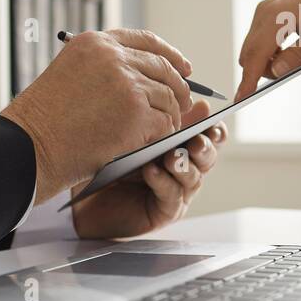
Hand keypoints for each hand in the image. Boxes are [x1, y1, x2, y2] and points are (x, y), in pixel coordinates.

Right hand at [1, 28, 193, 203]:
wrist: (30, 147)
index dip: (170, 54)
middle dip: (177, 87)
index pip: (145, 40)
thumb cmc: (42, 122)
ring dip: (169, 115)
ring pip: (168, 97)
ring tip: (162, 130)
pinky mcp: (137, 112)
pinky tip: (154, 143)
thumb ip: (101, 70)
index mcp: (94, 43)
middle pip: (163, 68)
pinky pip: (165, 122)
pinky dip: (163, 134)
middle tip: (183, 104)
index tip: (184, 67)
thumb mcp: (67, 76)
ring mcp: (127, 83)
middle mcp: (113, 56)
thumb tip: (140, 79)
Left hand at [72, 101, 226, 237]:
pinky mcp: (165, 211)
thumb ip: (150, 116)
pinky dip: (163, 182)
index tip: (205, 111)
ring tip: (171, 156)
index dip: (212, 125)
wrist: (87, 200)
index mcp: (182, 146)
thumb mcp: (128, 134)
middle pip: (207, 156)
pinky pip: (171, 196)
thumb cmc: (108, 163)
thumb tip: (165, 89)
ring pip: (193, 177)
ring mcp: (178, 191)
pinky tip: (151, 171)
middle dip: (203, 146)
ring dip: (183, 165)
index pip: (209, 135)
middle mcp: (185, 168)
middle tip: (193, 140)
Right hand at [235, 0, 300, 100]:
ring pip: (253, 48)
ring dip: (268, 60)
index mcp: (278, 17)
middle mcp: (265, 12)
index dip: (248, 80)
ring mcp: (264, 11)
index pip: (255, 56)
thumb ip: (300, 54)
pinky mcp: (268, 12)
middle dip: (263, 70)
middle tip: (292, 70)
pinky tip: (291, 47)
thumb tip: (276, 70)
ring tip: (299, 54)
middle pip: (249, 54)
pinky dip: (270, 51)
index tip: (241, 98)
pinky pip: (260, 40)